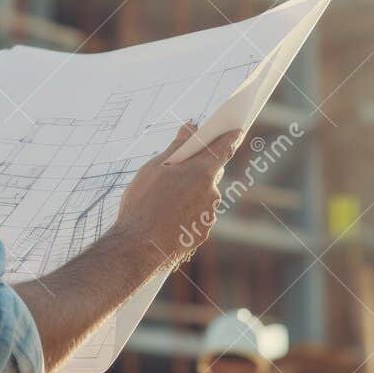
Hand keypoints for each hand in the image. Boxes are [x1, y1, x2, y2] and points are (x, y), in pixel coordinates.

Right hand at [111, 123, 242, 267]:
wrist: (138, 246)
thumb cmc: (143, 203)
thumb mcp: (155, 168)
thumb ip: (178, 146)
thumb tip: (191, 127)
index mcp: (202, 172)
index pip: (223, 149)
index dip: (229, 137)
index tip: (236, 130)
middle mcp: (212, 193)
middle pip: (210, 174)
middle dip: (197, 170)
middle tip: (176, 170)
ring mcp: (209, 215)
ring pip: (203, 197)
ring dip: (190, 194)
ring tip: (163, 201)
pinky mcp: (203, 233)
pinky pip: (198, 217)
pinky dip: (187, 214)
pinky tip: (167, 218)